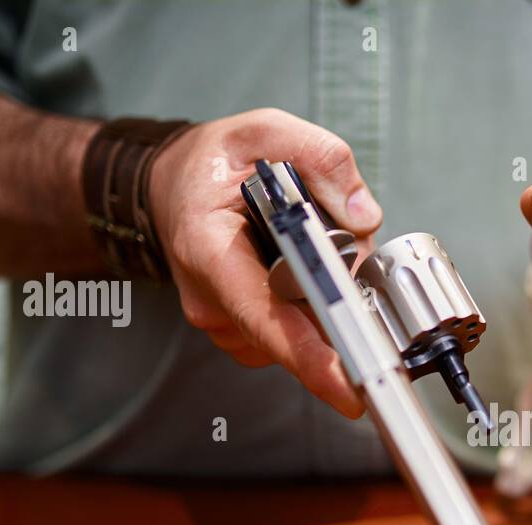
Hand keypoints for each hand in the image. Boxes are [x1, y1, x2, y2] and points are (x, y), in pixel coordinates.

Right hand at [149, 109, 383, 417]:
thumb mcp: (266, 131)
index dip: (309, 358)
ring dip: (324, 302)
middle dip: (337, 307)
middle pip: (294, 331)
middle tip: (349, 260)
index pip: (264, 317)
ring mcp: (225, 322)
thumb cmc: (210, 164)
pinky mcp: (241, 331)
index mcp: (209, 251)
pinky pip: (291, 331)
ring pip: (299, 332)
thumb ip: (322, 160)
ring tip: (311, 251)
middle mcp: (212, 300)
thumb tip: (364, 217)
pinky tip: (303, 272)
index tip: (347, 386)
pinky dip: (310, 307)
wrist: (167, 187)